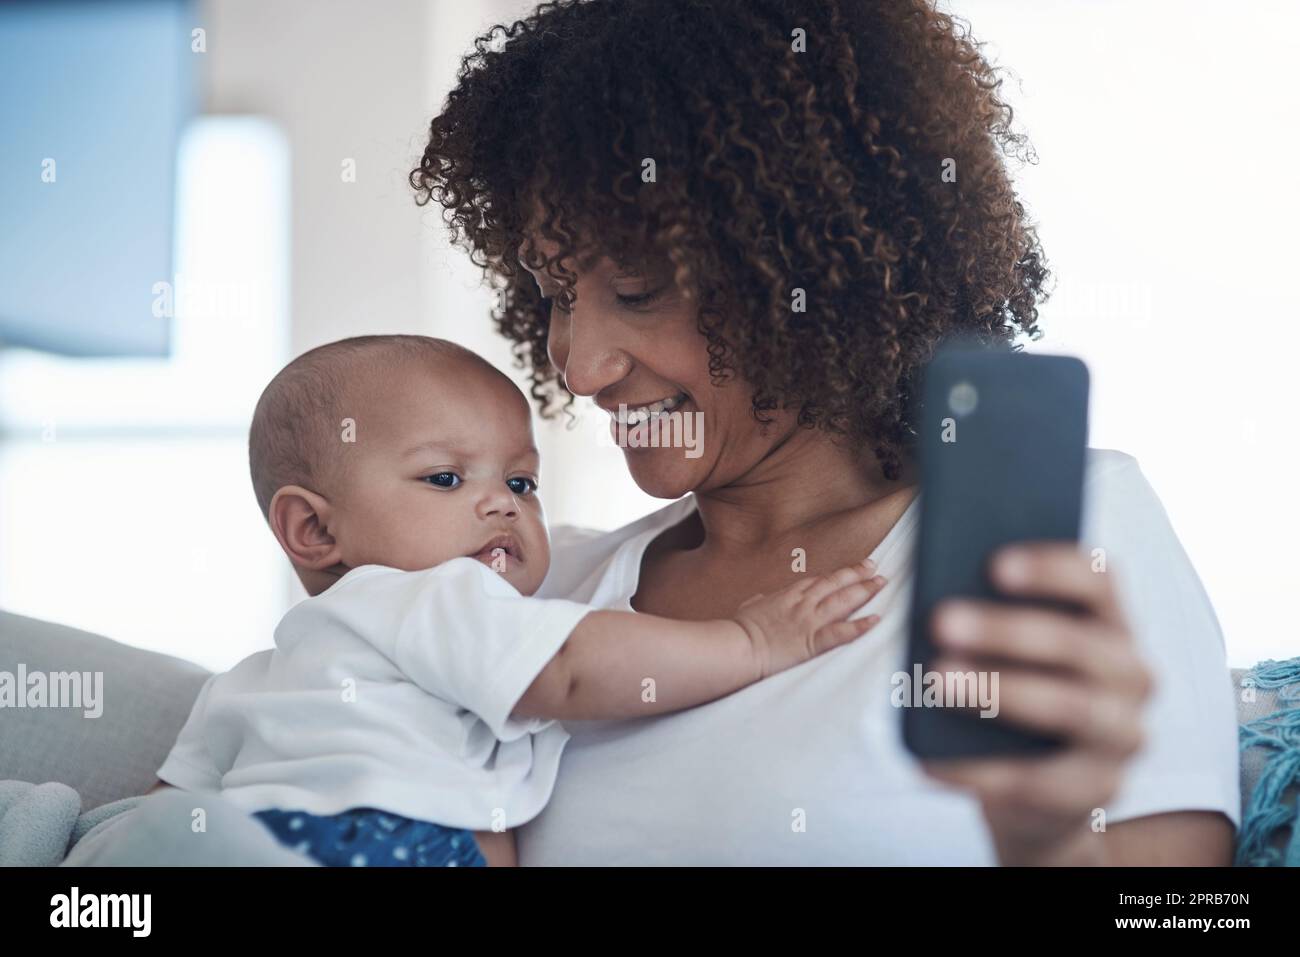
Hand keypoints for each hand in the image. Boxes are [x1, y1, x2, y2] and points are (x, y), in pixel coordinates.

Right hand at [733, 557, 886, 678]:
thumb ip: (759, 602)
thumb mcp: (748, 608)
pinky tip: (875, 619)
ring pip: (843, 600)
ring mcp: (809, 620)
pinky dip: (860, 625)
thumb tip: (760, 600)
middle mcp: (802, 603)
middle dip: (856, 574)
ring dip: (864, 590)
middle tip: (873, 566)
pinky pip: (841, 632)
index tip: (847, 571)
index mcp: (786, 595)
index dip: (835, 575)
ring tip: (881, 582)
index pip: (817, 581)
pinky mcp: (813, 641)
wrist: (738, 645)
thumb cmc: (738, 629)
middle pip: (835, 583)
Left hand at [920, 542, 1152, 865]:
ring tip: (935, 679)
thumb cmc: (1014, 692)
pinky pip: (1038, 780)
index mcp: (1111, 624)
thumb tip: (937, 601)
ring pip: (1068, 707)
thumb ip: (990, 618)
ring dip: (997, 690)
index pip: (1098, 581)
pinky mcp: (1100, 790)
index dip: (1050, 568)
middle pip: (1076, 644)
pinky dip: (977, 769)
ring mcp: (1124, 735)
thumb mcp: (1009, 652)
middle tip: (940, 622)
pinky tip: (929, 759)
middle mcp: (1132, 675)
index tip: (993, 565)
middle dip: (1004, 630)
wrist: (1042, 793)